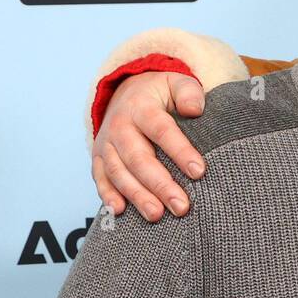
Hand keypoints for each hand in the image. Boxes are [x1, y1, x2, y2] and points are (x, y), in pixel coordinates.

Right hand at [92, 71, 206, 220]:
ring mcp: (106, 144)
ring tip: (157, 215)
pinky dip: (107, 195)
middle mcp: (120, 126)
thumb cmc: (160, 93)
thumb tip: (195, 109)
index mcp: (141, 107)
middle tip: (181, 206)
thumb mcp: (176, 82)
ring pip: (118, 172)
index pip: (161, 130)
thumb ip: (189, 92)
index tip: (199, 171)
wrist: (126, 92)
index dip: (180, 151)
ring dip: (137, 195)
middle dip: (160, 184)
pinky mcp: (98, 158)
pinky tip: (119, 211)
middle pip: (139, 158)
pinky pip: (100, 178)